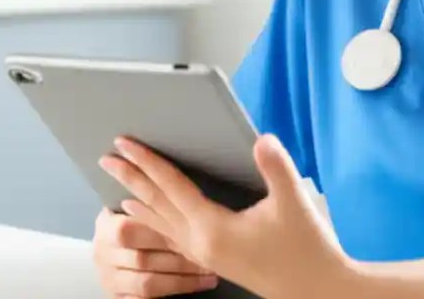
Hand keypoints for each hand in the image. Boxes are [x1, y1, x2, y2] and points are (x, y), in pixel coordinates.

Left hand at [99, 134, 351, 298]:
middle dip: (130, 179)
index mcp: (213, 228)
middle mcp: (201, 243)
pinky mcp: (213, 260)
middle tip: (106, 159)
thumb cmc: (306, 250)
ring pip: (161, 224)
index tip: (126, 144)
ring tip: (118, 189)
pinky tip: (149, 218)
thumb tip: (262, 139)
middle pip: (157, 204)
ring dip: (138, 201)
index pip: (171, 187)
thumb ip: (276, 168)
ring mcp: (204, 254)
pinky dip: (155, 222)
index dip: (148, 162)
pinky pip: (171, 237)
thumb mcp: (294, 204)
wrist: (317, 289)